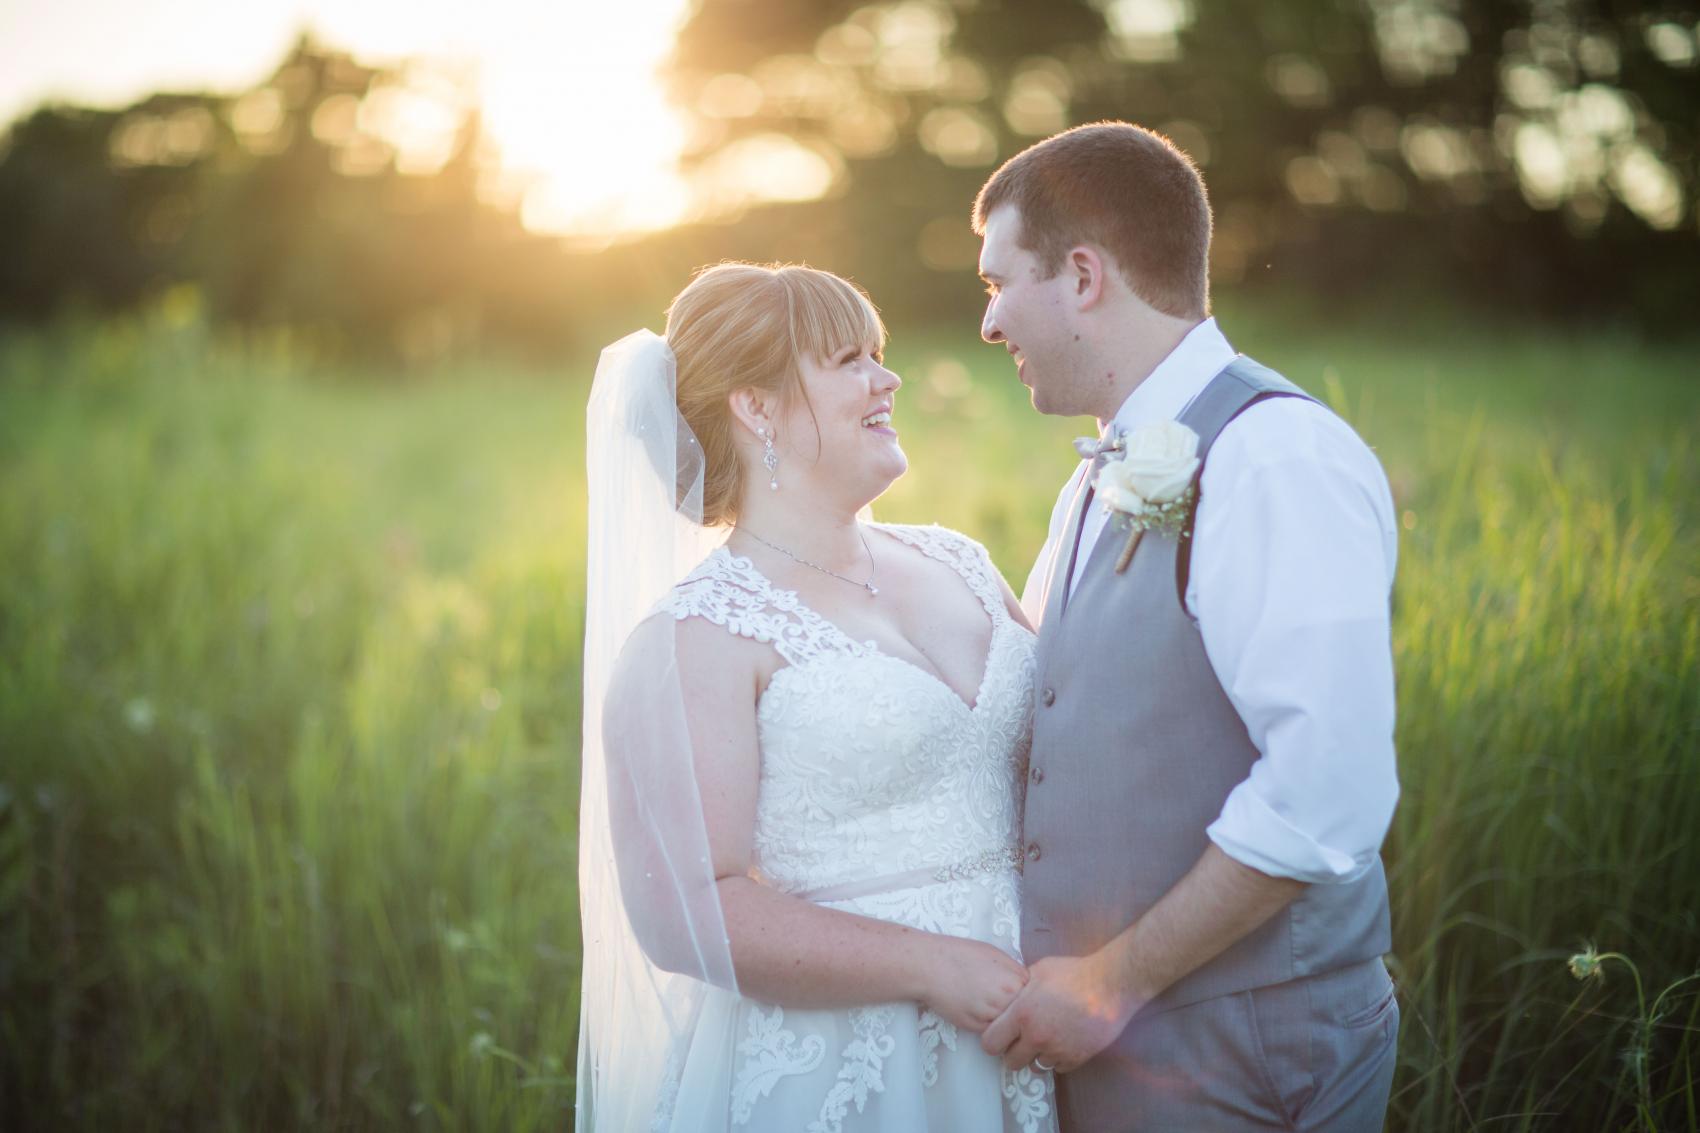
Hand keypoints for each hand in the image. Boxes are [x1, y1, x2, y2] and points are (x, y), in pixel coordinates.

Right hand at [920, 936, 1028, 1033]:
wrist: (931, 965)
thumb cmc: (961, 955)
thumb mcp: (995, 955)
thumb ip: (1014, 972)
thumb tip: (1025, 985)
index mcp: (1016, 979)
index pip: (1035, 995)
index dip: (1027, 995)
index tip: (1017, 993)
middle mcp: (1008, 999)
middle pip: (1024, 1013)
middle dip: (1018, 1010)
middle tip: (1002, 1002)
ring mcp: (993, 1015)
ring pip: (1009, 1026)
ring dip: (1004, 1021)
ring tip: (988, 1006)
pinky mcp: (977, 1027)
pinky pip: (992, 1032)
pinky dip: (989, 1026)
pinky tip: (977, 1011)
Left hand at [980, 950, 1143, 1073]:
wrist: (1110, 984)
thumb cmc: (1074, 972)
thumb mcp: (1039, 970)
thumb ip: (1022, 986)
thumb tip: (1013, 992)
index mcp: (1021, 1014)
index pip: (991, 1043)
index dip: (994, 1040)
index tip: (1001, 1035)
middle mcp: (1036, 1037)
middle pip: (1011, 1062)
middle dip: (1014, 1052)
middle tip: (1022, 1041)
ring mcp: (1057, 1050)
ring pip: (1036, 1066)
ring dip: (1038, 1056)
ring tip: (1047, 1039)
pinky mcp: (1077, 1058)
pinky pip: (1059, 1068)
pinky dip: (1059, 1058)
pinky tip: (1064, 1042)